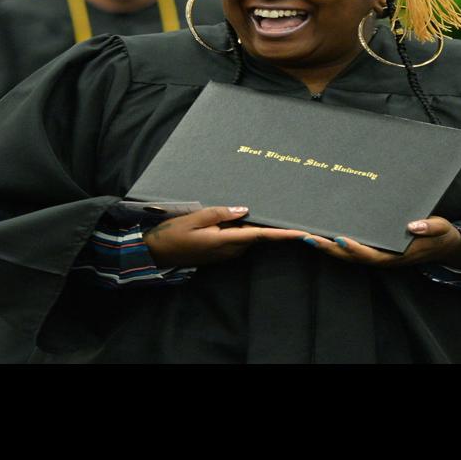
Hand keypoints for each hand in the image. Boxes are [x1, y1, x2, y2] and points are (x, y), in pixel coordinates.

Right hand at [143, 205, 309, 266]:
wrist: (158, 253)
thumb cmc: (174, 234)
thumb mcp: (195, 218)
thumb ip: (221, 213)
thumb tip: (245, 210)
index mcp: (225, 241)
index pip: (261, 235)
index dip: (283, 234)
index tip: (302, 232)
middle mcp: (230, 250)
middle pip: (257, 235)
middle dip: (273, 225)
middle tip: (289, 207)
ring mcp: (226, 254)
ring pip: (248, 237)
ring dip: (256, 225)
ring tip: (268, 206)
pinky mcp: (221, 253)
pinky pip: (238, 239)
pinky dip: (245, 229)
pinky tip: (244, 216)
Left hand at [301, 217, 460, 268]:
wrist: (443, 245)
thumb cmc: (440, 235)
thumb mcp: (440, 229)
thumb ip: (428, 227)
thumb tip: (413, 225)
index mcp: (395, 256)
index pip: (370, 254)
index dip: (355, 248)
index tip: (339, 238)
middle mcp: (381, 257)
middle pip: (350, 255)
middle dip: (328, 247)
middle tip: (307, 236)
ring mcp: (375, 254)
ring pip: (345, 253)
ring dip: (325, 246)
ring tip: (304, 234)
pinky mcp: (373, 248)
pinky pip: (350, 247)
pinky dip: (333, 242)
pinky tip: (319, 232)